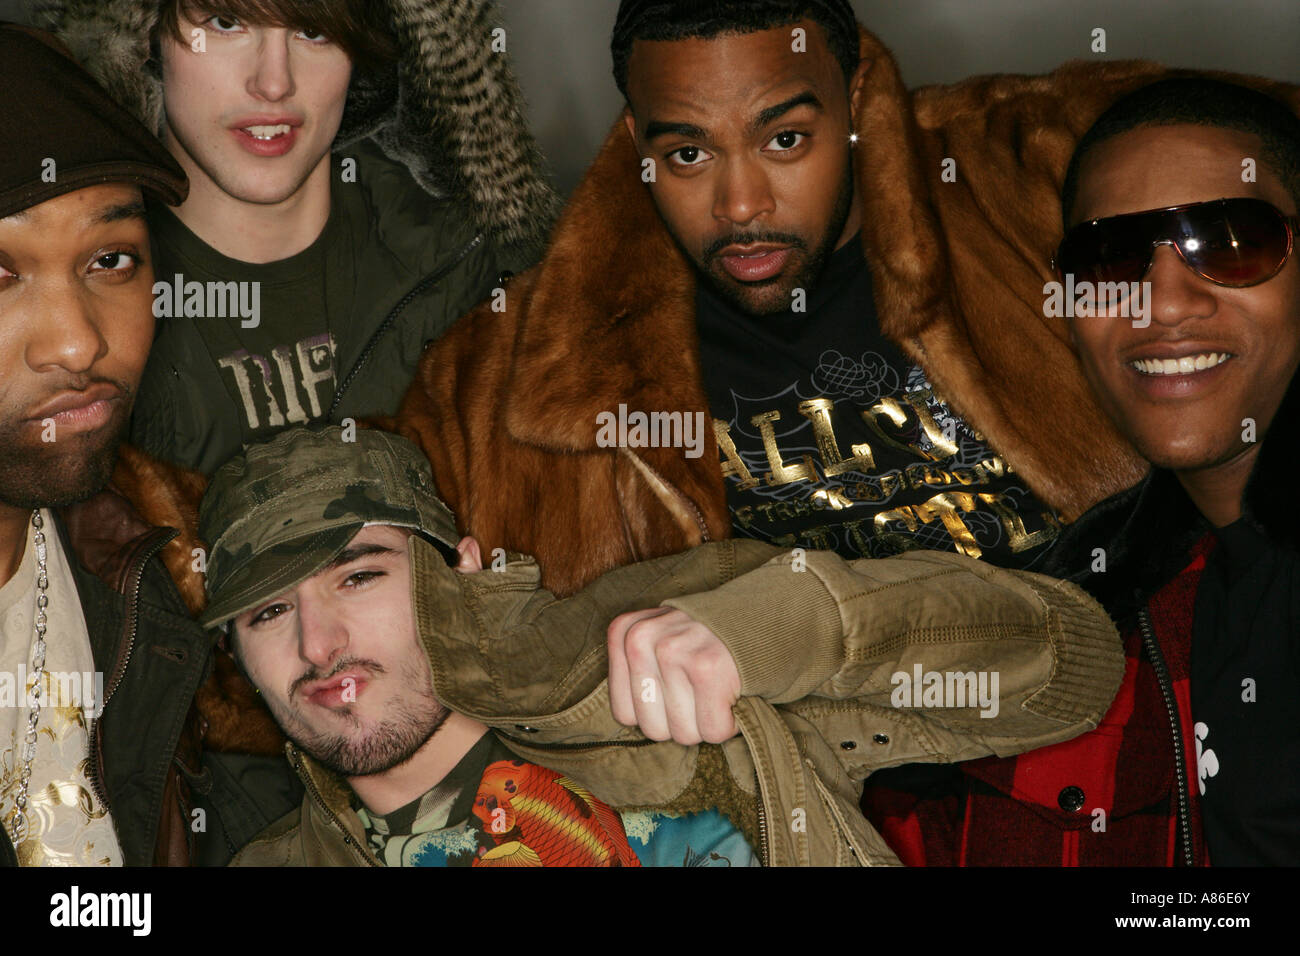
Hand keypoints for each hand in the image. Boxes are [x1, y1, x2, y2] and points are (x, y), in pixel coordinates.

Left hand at [606, 607, 740, 744]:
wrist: (756, 615)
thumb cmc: (700, 642)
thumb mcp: (657, 643)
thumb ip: (635, 678)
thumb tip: (624, 733)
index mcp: (624, 633)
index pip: (625, 714)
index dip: (657, 713)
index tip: (676, 688)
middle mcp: (641, 640)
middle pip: (654, 729)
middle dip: (682, 720)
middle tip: (699, 689)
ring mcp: (672, 652)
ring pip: (685, 734)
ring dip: (707, 721)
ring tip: (715, 688)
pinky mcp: (707, 667)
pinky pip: (713, 730)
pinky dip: (730, 722)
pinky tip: (732, 692)